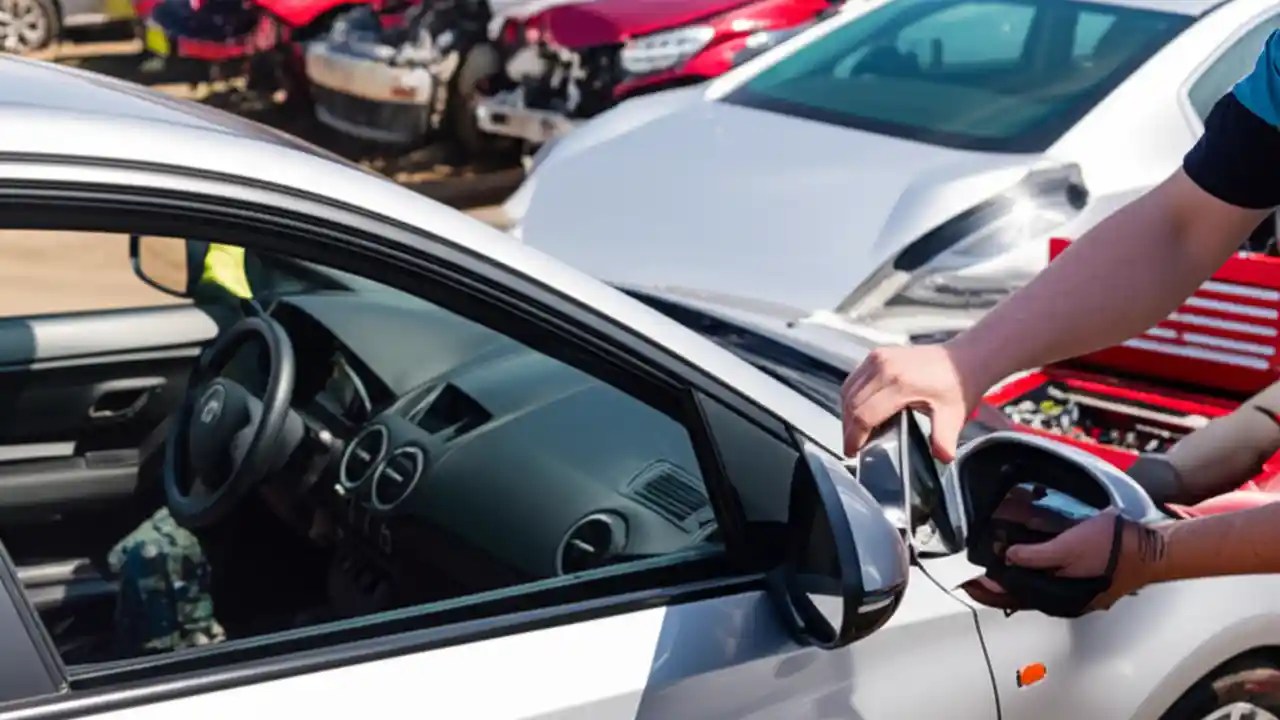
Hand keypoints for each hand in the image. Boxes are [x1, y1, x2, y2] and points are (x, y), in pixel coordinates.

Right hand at [841, 341, 987, 461]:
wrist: (964, 358)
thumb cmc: (958, 385)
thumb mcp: (954, 415)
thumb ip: (944, 438)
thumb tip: (942, 457)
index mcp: (899, 383)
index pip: (864, 415)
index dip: (854, 437)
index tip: (853, 452)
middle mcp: (883, 366)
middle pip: (851, 404)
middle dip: (849, 429)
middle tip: (853, 447)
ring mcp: (878, 357)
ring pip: (848, 391)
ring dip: (848, 414)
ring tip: (856, 432)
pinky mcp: (877, 354)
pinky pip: (853, 380)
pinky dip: (852, 398)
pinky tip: (861, 412)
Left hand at [975, 510, 1164, 612]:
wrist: (1150, 549)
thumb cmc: (1112, 548)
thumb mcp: (1067, 548)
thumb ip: (1036, 555)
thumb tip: (1009, 558)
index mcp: (1057, 598)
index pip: (1012, 598)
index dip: (988, 591)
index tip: (966, 583)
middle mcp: (1063, 598)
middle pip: (1020, 596)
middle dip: (995, 588)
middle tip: (972, 579)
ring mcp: (1072, 589)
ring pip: (1034, 588)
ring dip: (1012, 579)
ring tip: (991, 569)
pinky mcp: (1080, 577)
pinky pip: (1049, 577)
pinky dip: (1032, 569)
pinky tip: (1024, 558)